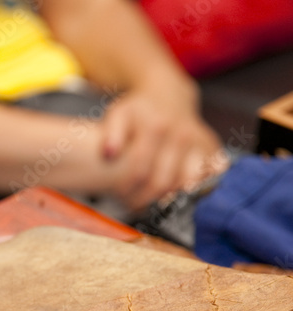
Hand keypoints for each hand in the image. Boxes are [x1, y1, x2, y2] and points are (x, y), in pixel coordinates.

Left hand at [101, 82, 223, 209]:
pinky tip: (176, 193)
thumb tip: (109, 153)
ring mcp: (199, 141)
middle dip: (145, 199)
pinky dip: (193, 190)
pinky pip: (207, 177)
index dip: (128, 190)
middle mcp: (181, 134)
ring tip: (151, 201)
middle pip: (163, 182)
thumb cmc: (138, 112)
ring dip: (168, 198)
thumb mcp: (118, 114)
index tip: (119, 197)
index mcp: (156, 127)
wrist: (167, 96)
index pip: (140, 171)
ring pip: (186, 185)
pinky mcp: (211, 147)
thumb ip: (111, 133)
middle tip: (133, 204)